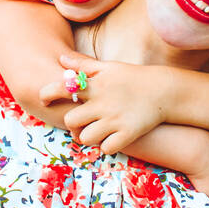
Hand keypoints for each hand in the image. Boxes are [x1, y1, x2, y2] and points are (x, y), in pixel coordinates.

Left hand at [37, 52, 168, 154]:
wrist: (164, 91)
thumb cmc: (132, 78)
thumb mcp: (108, 67)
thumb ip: (83, 65)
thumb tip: (61, 58)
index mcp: (96, 86)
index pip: (62, 88)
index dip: (47, 93)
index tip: (44, 98)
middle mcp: (103, 103)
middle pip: (70, 121)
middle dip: (72, 123)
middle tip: (80, 122)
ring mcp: (115, 120)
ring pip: (85, 138)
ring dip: (88, 137)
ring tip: (95, 131)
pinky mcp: (128, 134)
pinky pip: (106, 148)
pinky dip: (106, 146)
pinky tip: (111, 138)